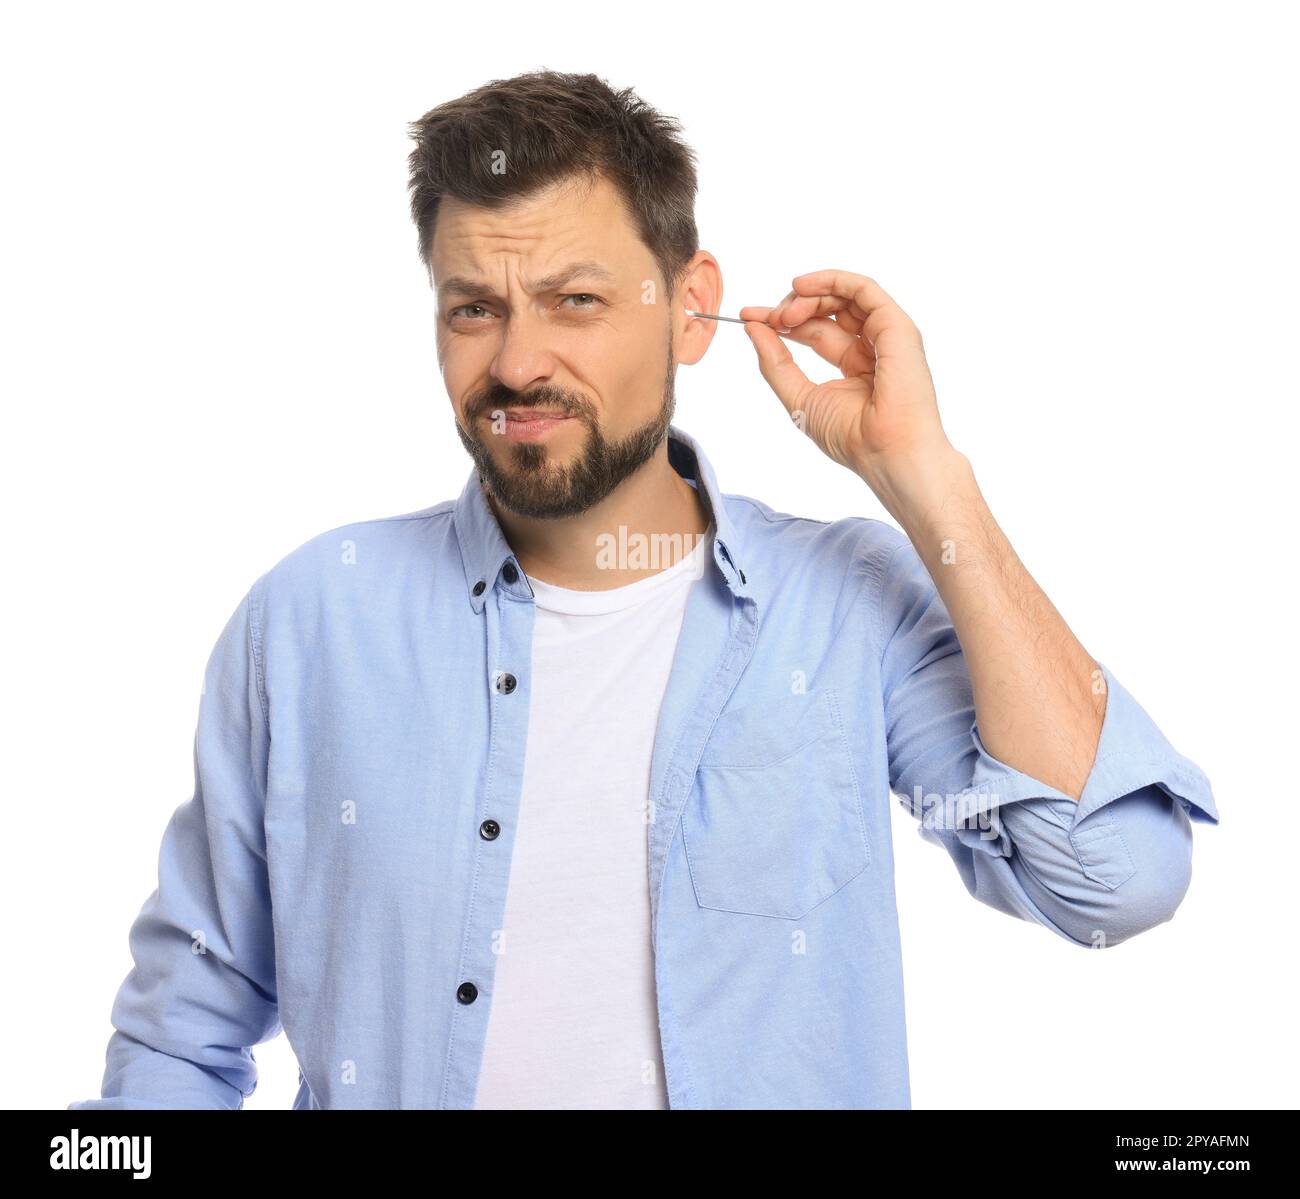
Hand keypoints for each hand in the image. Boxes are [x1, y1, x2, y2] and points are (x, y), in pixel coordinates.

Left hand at [739, 270, 957, 485]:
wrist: (885, 452)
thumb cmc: (852, 437)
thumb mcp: (799, 397)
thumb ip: (775, 363)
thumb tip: (753, 329)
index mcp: (855, 366)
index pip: (814, 331)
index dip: (780, 320)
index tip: (748, 318)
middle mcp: (872, 347)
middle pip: (828, 310)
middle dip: (792, 307)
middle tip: (767, 318)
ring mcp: (886, 336)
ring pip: (845, 295)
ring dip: (809, 295)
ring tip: (784, 312)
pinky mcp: (896, 326)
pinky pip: (863, 289)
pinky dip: (831, 280)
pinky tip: (803, 287)